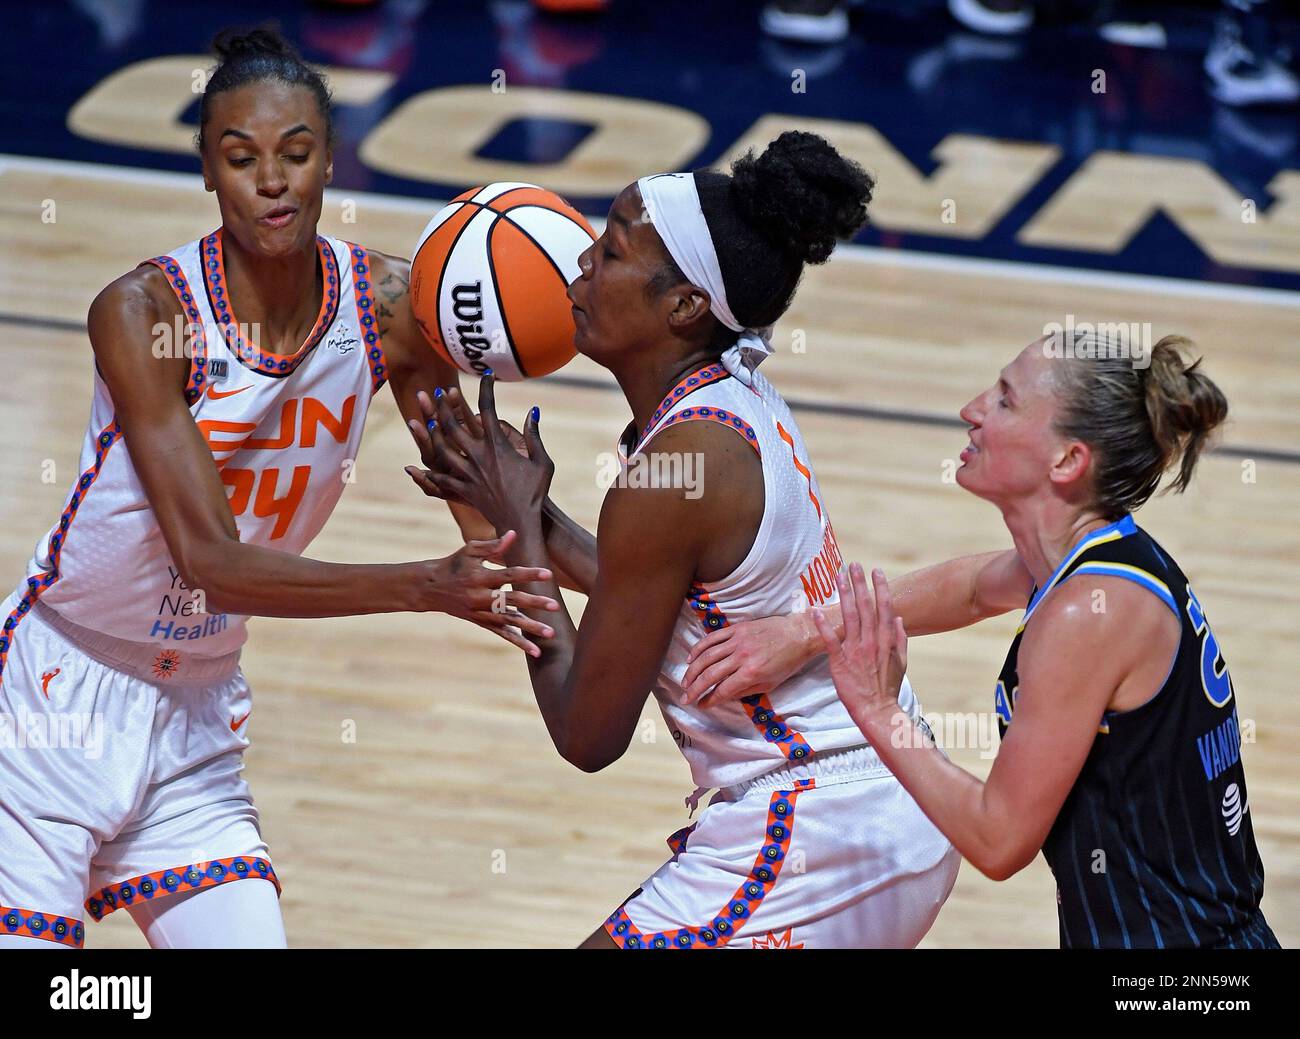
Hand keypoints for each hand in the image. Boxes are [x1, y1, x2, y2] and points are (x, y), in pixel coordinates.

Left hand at [405, 374, 552, 533]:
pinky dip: (431, 471)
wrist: (521, 521)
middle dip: (445, 407)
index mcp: (497, 446)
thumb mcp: (542, 461)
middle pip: (454, 425)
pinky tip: (421, 466)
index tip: (486, 377)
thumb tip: (533, 411)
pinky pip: (442, 479)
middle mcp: (478, 456)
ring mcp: (468, 473)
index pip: (487, 409)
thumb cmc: (535, 492)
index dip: (486, 390)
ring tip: (430, 422)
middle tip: (440, 393)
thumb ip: (534, 435)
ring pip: (443, 449)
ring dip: (434, 433)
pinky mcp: (464, 489)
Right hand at [422, 530, 559, 656]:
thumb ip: (493, 545)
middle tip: (555, 605)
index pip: (508, 575)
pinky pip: (502, 634)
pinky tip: (536, 651)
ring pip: (509, 622)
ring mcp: (480, 613)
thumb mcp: (469, 551)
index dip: (528, 574)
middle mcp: (480, 597)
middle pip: (511, 601)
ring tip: (551, 633)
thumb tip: (514, 534)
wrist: (430, 588)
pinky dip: (519, 642)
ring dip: (530, 628)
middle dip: (534, 603)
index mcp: (479, 577)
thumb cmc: (453, 564)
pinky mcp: (481, 623)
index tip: (548, 574)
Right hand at [681, 614, 811, 705]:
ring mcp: (737, 641)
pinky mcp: (736, 629)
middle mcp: (741, 657)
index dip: (709, 700)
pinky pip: (712, 639)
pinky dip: (699, 649)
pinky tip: (690, 658)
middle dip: (695, 689)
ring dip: (692, 671)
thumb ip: (746, 690)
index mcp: (751, 673)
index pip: (723, 690)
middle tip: (686, 698)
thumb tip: (726, 695)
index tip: (701, 706)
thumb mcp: (771, 683)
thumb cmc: (788, 662)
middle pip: (710, 675)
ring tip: (685, 682)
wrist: (798, 634)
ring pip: (707, 657)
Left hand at [812, 564, 907, 726]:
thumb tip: (898, 618)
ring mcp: (855, 651)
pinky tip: (815, 610)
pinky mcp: (840, 662)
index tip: (876, 571)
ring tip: (838, 576)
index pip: (884, 607)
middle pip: (865, 606)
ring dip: (844, 595)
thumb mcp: (901, 662)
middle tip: (854, 565)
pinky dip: (823, 625)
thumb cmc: (888, 687)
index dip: (880, 587)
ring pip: (849, 617)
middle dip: (860, 584)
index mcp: (886, 640)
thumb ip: (900, 639)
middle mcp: (871, 641)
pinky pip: (830, 640)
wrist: (877, 710)